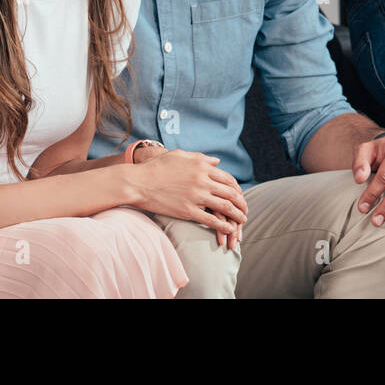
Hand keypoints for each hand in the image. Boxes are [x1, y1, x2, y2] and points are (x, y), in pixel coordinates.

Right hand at [128, 149, 247, 247]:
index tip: (241, 196)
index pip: (228, 179)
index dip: (237, 189)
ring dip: (237, 215)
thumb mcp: (180, 155)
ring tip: (242, 220)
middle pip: (230, 193)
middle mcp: (202, 180)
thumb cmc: (157, 167)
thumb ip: (201, 158)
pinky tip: (228, 228)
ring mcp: (196, 196)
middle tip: (246, 210)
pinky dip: (222, 225)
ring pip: (224, 206)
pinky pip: (211, 219)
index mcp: (202, 166)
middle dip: (241, 203)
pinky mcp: (188, 210)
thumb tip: (218, 162)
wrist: (138, 182)